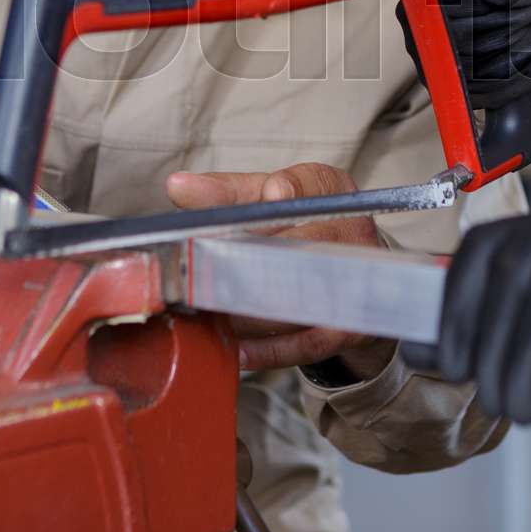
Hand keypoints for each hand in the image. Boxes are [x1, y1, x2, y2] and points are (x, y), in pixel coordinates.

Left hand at [165, 163, 395, 376]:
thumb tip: (177, 186)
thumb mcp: (263, 199)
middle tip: (200, 278)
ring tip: (211, 314)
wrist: (349, 276)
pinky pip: (306, 342)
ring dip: (249, 312)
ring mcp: (353, 278)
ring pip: (299, 297)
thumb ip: (224, 193)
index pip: (311, 182)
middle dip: (245, 263)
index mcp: (328, 188)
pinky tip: (237, 349)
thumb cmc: (295, 227)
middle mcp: (350, 229)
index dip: (290, 188)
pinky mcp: (350, 325)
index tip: (270, 196)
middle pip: (299, 244)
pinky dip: (267, 349)